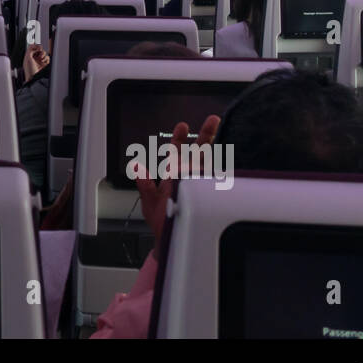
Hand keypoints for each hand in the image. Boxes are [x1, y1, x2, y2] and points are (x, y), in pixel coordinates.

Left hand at [22, 43, 49, 81]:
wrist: (34, 78)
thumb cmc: (29, 70)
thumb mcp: (27, 58)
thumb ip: (30, 49)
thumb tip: (35, 46)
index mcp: (29, 56)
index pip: (32, 47)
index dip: (35, 45)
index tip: (36, 45)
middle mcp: (34, 58)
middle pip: (39, 49)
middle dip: (40, 49)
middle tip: (39, 49)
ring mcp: (40, 61)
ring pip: (44, 53)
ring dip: (43, 54)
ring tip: (41, 58)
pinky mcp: (45, 64)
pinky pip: (47, 58)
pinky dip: (46, 58)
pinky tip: (43, 61)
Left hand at [134, 115, 218, 244]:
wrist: (172, 242)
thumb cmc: (161, 221)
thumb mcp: (150, 201)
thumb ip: (144, 183)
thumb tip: (135, 167)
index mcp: (173, 173)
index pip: (177, 150)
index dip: (179, 137)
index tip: (183, 126)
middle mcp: (189, 176)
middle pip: (199, 151)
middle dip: (206, 135)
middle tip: (213, 120)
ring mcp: (202, 185)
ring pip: (210, 164)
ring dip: (216, 151)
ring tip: (223, 138)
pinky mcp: (211, 197)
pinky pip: (219, 183)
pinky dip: (223, 174)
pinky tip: (227, 166)